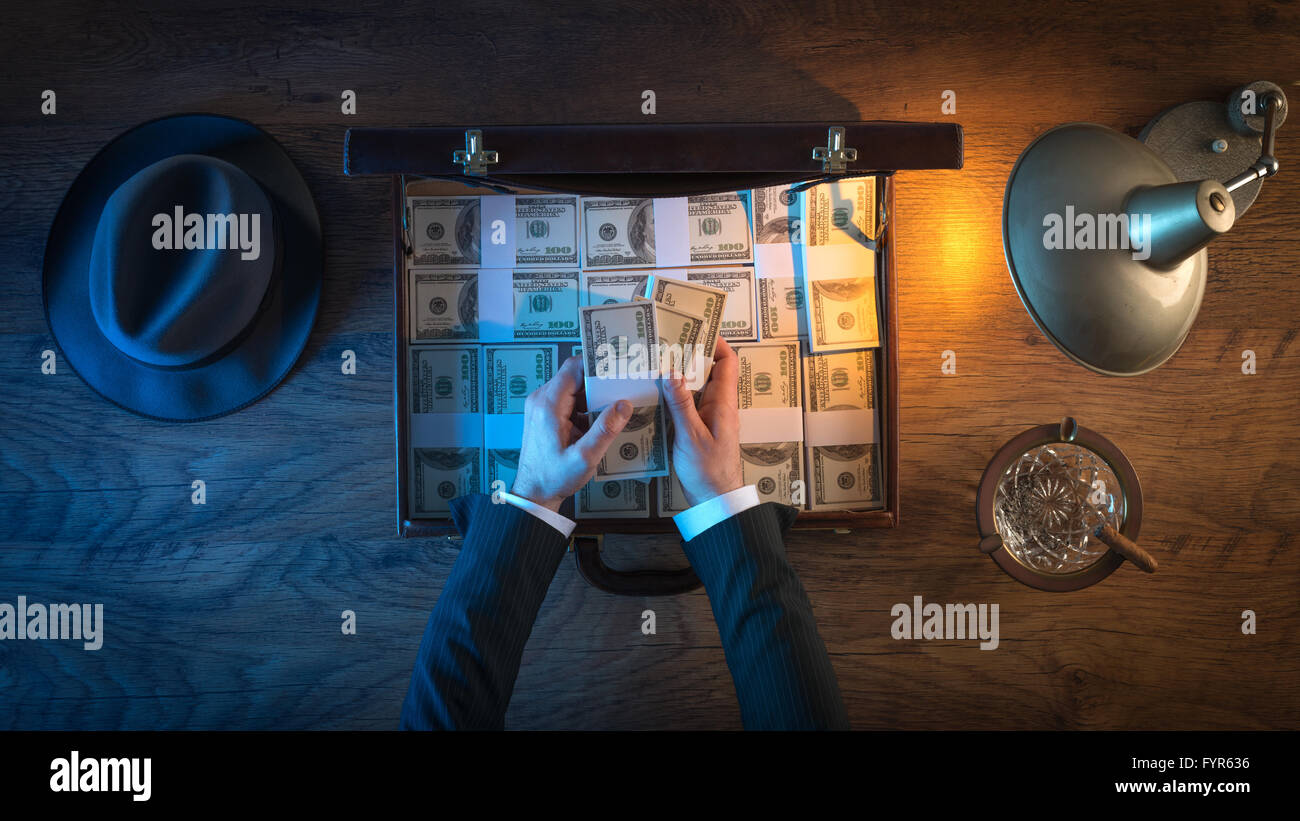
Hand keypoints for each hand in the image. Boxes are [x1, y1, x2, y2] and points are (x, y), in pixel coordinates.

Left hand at [511, 356, 632, 511]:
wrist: (533, 493)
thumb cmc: (554, 478)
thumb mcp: (584, 457)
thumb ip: (605, 430)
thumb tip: (624, 405)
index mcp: (548, 405)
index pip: (574, 368)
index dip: (597, 364)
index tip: (618, 366)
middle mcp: (542, 400)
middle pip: (575, 376)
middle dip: (600, 381)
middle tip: (624, 386)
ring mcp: (542, 407)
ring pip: (573, 388)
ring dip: (594, 396)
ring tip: (617, 404)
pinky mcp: (546, 415)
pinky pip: (570, 401)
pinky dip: (586, 407)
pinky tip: (601, 420)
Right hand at [662, 337, 743, 506]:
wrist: (714, 500)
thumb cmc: (709, 470)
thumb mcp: (692, 436)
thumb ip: (681, 404)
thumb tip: (671, 372)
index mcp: (723, 403)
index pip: (727, 363)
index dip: (716, 343)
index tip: (696, 329)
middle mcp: (718, 406)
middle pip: (708, 371)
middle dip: (690, 355)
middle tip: (666, 344)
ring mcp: (708, 417)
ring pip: (695, 388)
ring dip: (679, 376)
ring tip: (656, 364)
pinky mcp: (697, 429)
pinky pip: (687, 405)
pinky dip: (674, 396)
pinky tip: (655, 394)